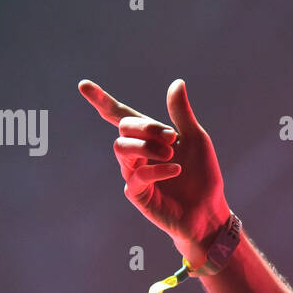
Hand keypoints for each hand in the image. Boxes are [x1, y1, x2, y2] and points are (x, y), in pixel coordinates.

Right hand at [79, 78, 229, 264]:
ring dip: (147, 146)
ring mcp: (133, 173)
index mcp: (149, 137)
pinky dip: (157, 169)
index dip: (102, 100)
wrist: (208, 209)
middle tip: (171, 139)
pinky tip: (176, 170)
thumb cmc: (203, 175)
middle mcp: (137, 154)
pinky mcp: (136, 194)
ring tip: (172, 155)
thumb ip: (181, 113)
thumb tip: (176, 82)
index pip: (120, 115)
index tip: (84, 86)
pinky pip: (136, 175)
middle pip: (123, 127)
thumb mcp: (196, 139)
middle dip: (145, 127)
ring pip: (121, 148)